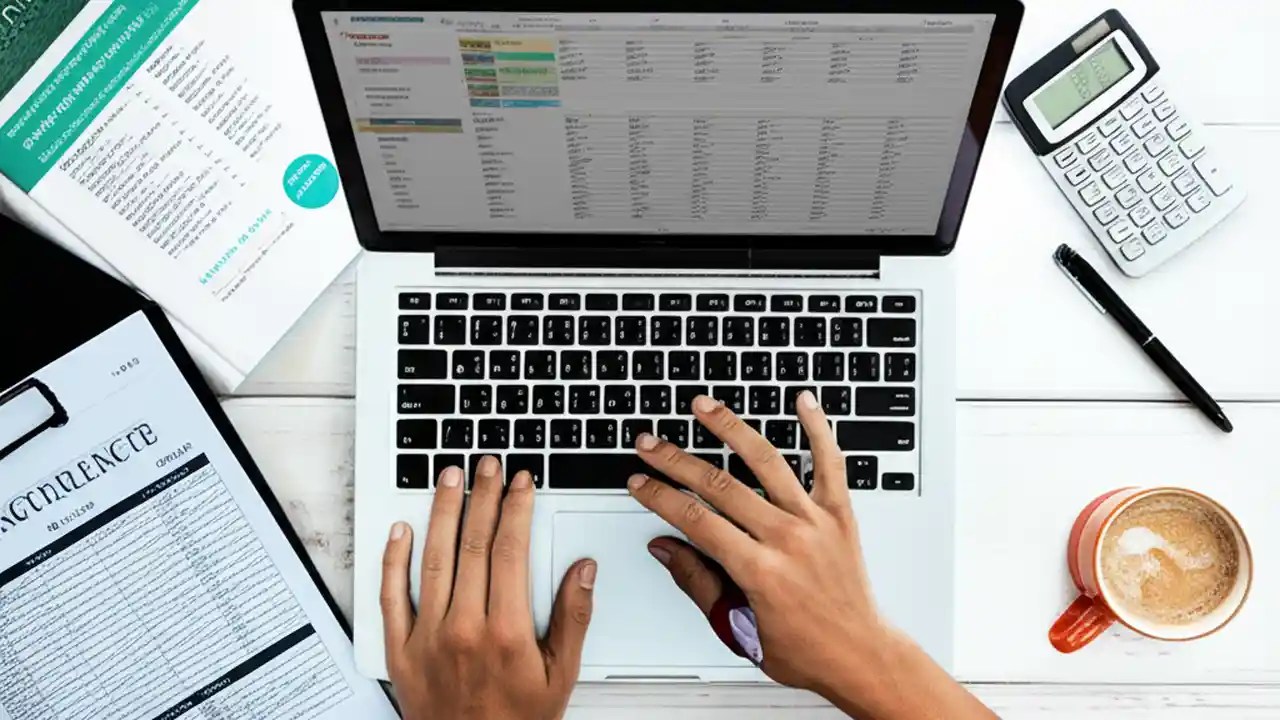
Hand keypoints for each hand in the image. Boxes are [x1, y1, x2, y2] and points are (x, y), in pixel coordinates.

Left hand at [381, 456, 596, 719]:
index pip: (510, 551)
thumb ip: (574, 618)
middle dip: (482, 498)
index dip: (515, 509)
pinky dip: (393, 559)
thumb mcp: (561, 674)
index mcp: (507, 632)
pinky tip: (402, 529)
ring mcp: (428, 638)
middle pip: (473, 546)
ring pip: (433, 560)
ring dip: (441, 513)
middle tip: (487, 466)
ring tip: (449, 478)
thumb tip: (583, 569)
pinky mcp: (401, 651)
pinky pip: (392, 596)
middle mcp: (464, 629)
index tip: (520, 484)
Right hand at [629, 392, 994, 719]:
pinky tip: (804, 401)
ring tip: (704, 407)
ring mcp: (815, 521)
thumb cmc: (804, 650)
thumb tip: (665, 549)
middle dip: (676, 460)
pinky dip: (819, 428)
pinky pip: (830, 462)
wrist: (861, 656)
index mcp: (759, 571)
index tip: (640, 483)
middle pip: (720, 486)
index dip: (660, 497)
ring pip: (767, 461)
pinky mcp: (840, 514)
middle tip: (650, 444)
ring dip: (731, 429)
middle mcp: (787, 539)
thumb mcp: (737, 629)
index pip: (696, 520)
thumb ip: (698, 583)